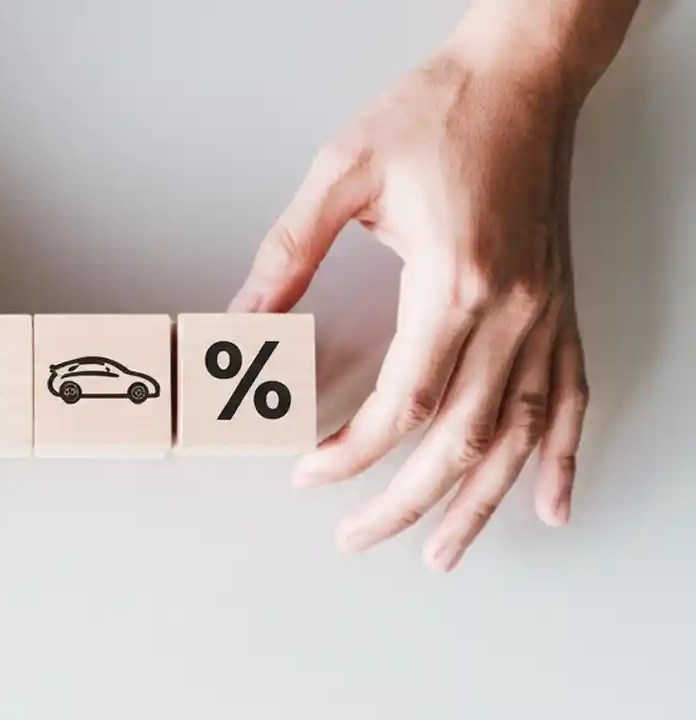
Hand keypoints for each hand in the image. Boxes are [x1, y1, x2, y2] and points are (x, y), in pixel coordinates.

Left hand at [231, 0, 635, 570]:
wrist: (519, 75)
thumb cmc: (437, 112)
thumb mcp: (342, 172)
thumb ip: (289, 253)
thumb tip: (243, 319)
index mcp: (456, 280)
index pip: (404, 402)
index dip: (352, 451)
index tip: (308, 473)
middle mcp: (513, 310)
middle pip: (463, 439)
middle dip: (405, 502)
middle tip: (355, 537)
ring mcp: (546, 313)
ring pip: (521, 437)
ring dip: (480, 503)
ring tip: (443, 554)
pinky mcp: (559, 307)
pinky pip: (573, 398)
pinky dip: (564, 458)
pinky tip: (552, 503)